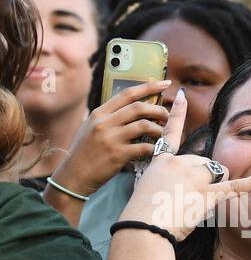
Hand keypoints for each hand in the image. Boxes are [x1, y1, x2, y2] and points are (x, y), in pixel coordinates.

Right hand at [51, 79, 170, 195]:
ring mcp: (110, 138)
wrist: (73, 176)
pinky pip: (144, 147)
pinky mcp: (117, 154)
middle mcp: (104, 122)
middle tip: (168, 117)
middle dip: (159, 110)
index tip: (165, 83)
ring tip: (165, 136)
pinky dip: (155, 148)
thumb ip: (109, 118)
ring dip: (160, 130)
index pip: (127, 93)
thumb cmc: (85, 154)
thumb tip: (130, 109)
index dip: (149, 87)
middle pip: (139, 107)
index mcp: (99, 113)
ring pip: (145, 125)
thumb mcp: (91, 129)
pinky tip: (158, 151)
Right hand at [118, 90, 250, 242]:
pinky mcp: (207, 194)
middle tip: (183, 199)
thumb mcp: (149, 189)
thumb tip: (188, 188)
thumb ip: (168, 181)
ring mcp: (194, 178)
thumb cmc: (143, 215)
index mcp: (162, 161)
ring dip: (212, 186)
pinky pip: (236, 187)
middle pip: (203, 163)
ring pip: (216, 173)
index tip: (181, 95)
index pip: (171, 133)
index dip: (177, 113)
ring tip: (193, 202)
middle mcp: (179, 163)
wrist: (143, 228)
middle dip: (201, 179)